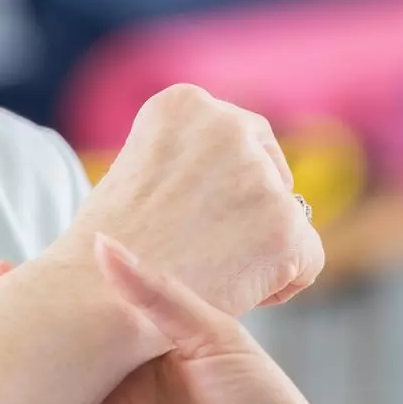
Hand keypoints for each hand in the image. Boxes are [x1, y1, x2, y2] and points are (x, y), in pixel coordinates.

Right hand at [60, 85, 324, 318]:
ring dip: (259, 250)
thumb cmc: (108, 251)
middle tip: (201, 252)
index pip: (241, 139)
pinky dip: (280, 285)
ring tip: (205, 271)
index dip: (225, 191)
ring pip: (289, 219)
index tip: (189, 222)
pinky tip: (230, 290)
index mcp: (184, 102)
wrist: (94, 301)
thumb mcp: (138, 171)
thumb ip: (190, 161)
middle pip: (271, 173)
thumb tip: (232, 183)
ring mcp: (258, 174)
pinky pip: (308, 260)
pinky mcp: (283, 225)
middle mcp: (227, 124)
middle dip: (249, 215)